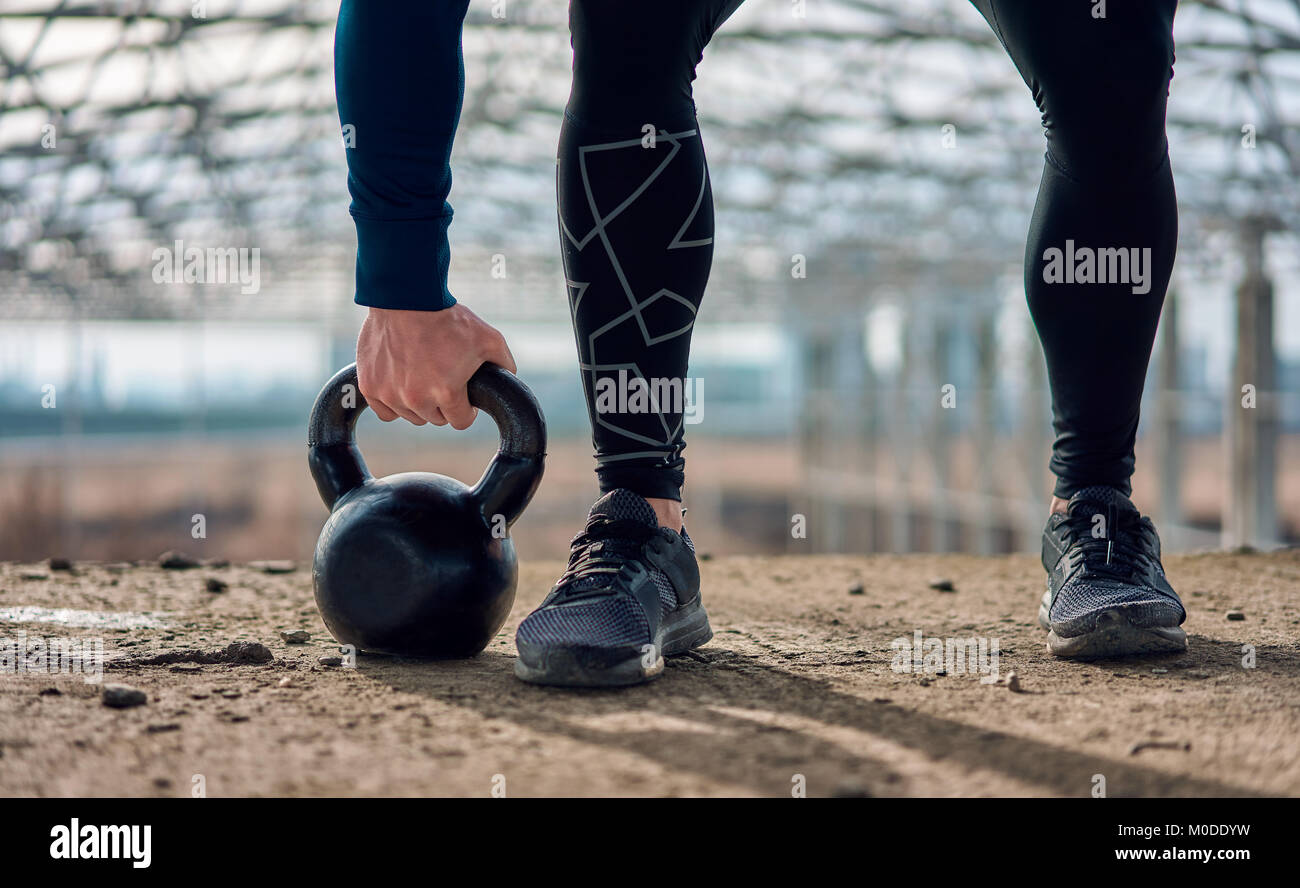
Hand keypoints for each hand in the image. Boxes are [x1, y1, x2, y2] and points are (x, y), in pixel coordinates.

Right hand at [356, 304, 515, 429]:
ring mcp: (391, 394)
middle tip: (442, 380)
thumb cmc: (447, 317)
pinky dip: (393, 401)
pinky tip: (401, 384)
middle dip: (442, 404)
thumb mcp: (489, 338)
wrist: (404, 297)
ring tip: (422, 376)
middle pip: (436, 419)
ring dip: (418, 403)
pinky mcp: (370, 387)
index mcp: (447, 392)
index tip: (464, 397)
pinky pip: (385, 411)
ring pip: (411, 416)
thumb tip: (510, 379)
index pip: (461, 421)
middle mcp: (417, 399)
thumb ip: (504, 363)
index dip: (466, 410)